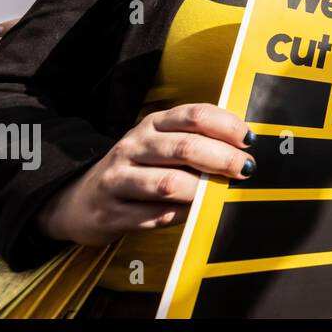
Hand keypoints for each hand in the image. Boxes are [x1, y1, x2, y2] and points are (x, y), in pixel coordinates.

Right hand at [35, 104, 255, 245]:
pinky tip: (193, 215)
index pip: (194, 115)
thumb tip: (245, 149)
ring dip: (202, 191)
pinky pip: (156, 216)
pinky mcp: (111, 212)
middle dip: (222, 159)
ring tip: (220, 195)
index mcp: (153, 125)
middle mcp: (134, 146)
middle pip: (185, 147)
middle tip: (246, 170)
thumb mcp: (162, 146)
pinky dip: (181, 216)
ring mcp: (119, 179)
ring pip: (169, 183)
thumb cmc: (140, 169)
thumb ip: (197, 141)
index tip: (250, 140)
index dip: (227, 125)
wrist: (82, 200)